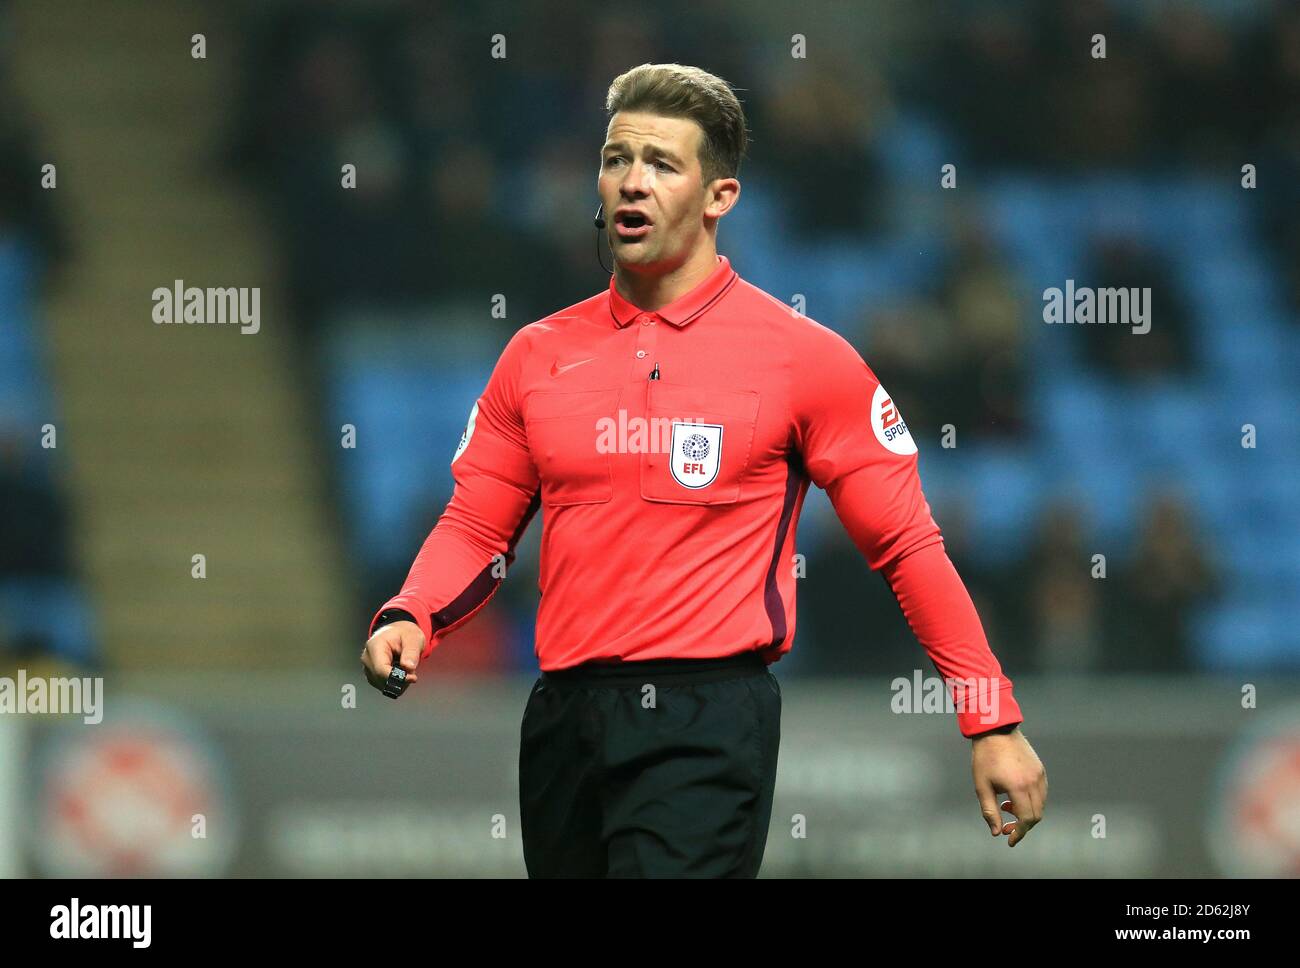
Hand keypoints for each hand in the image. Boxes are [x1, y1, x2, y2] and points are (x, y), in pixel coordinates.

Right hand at [360, 621, 425, 691]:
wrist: (398, 633)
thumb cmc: (404, 634)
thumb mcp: (413, 638)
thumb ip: (411, 652)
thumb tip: (408, 667)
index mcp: (375, 645)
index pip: (381, 670)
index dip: (397, 678)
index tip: (412, 677)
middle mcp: (368, 657)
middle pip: (380, 679)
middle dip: (399, 680)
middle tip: (412, 672)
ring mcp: (368, 667)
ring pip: (382, 685)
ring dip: (398, 683)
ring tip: (406, 670)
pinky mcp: (371, 674)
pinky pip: (383, 685)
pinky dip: (394, 683)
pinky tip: (400, 673)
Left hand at [972, 728, 1046, 846]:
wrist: (995, 730)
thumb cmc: (985, 757)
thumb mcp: (982, 786)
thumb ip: (989, 811)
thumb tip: (996, 833)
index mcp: (1018, 787)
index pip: (1026, 819)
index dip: (1019, 833)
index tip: (1009, 840)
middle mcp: (1033, 782)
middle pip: (1036, 815)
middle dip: (1022, 825)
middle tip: (1006, 827)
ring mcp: (1039, 775)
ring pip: (1040, 805)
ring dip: (1026, 813)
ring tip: (1006, 807)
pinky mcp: (1040, 769)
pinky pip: (1041, 793)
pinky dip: (1031, 801)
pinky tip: (1014, 796)